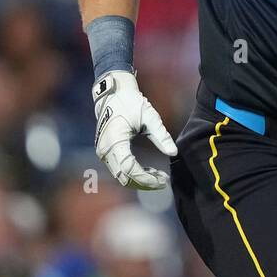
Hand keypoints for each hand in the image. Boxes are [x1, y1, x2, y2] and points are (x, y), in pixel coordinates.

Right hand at [92, 70, 177, 188]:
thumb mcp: (150, 116)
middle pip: (123, 177)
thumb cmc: (130, 102)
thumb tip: (173, 153)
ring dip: (139, 179)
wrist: (113, 94)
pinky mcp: (105, 152)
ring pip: (121, 176)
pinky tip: (149, 171)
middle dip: (144, 183)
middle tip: (163, 180)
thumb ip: (161, 136)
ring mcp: (103, 152)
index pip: (129, 169)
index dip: (146, 178)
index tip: (162, 180)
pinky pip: (119, 169)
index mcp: (115, 141)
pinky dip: (133, 173)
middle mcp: (105, 150)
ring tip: (159, 176)